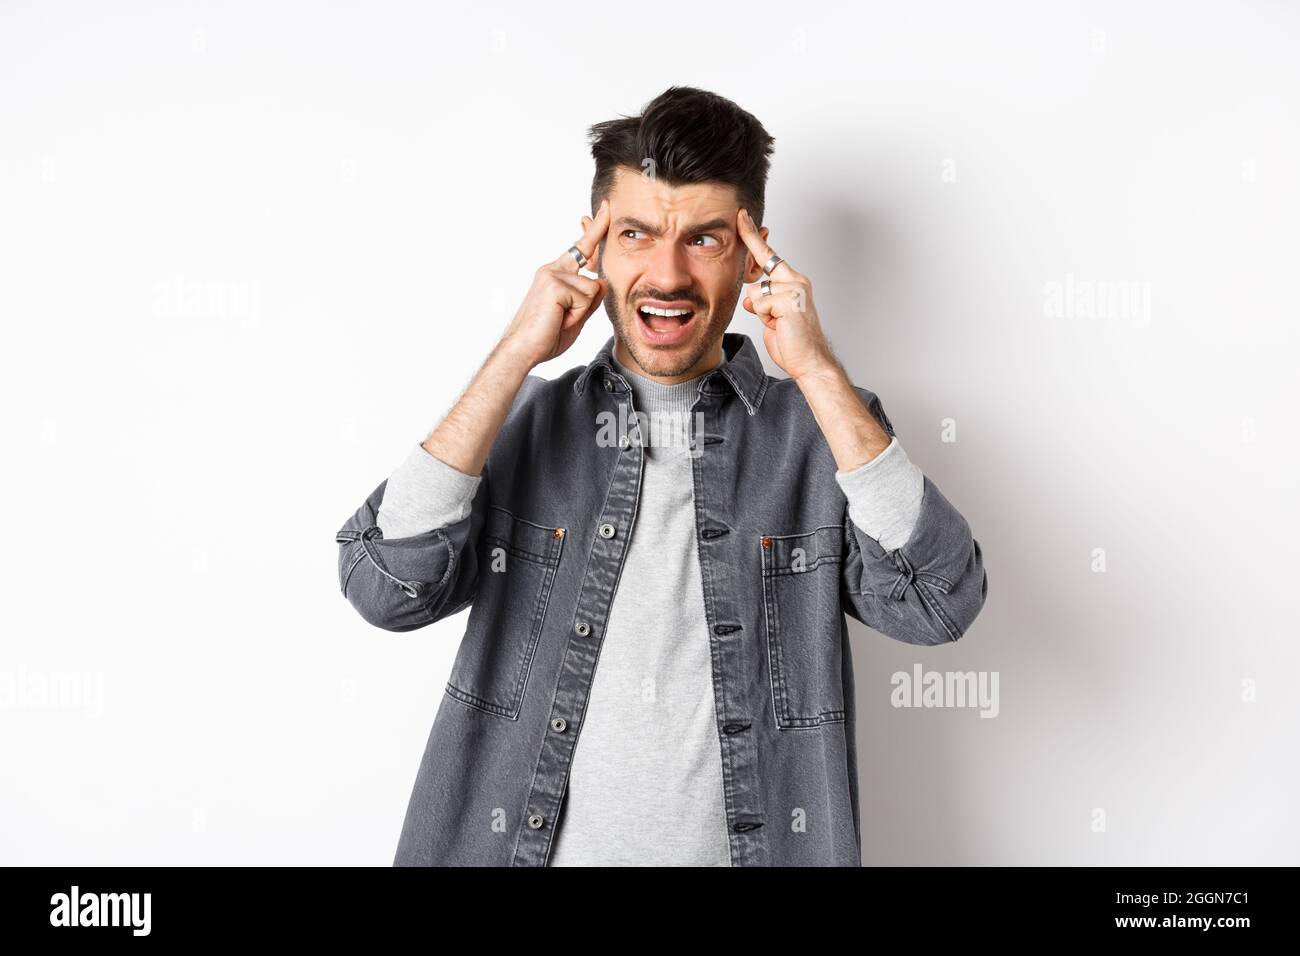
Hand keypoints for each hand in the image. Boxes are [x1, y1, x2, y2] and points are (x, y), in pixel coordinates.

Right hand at [501, 199, 610, 367]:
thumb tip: (604, 281)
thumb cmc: (545, 337)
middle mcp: (552, 269)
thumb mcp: (575, 316)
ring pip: (592, 288)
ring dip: (581, 311)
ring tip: (561, 320)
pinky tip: (560, 319)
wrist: (522, 350)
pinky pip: (586, 297)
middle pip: (590, 264)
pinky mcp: (553, 284)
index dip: (595, 229)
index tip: (606, 209)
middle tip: (563, 316)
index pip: (581, 248)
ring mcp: (552, 274)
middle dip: (586, 289)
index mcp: (555, 274)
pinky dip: (577, 314)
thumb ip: (589, 298)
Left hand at [737, 208, 836, 381]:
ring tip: (778, 324)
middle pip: (763, 261)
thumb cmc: (793, 342)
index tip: (741, 216)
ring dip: (761, 312)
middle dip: (753, 260)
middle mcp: (796, 280)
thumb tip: (749, 297)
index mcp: (792, 282)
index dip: (754, 236)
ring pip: (756, 291)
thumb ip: (761, 301)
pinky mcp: (791, 300)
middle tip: (753, 257)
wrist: (810, 362)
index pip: (769, 255)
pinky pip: (759, 303)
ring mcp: (795, 288)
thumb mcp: (771, 317)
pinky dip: (763, 318)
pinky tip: (780, 325)